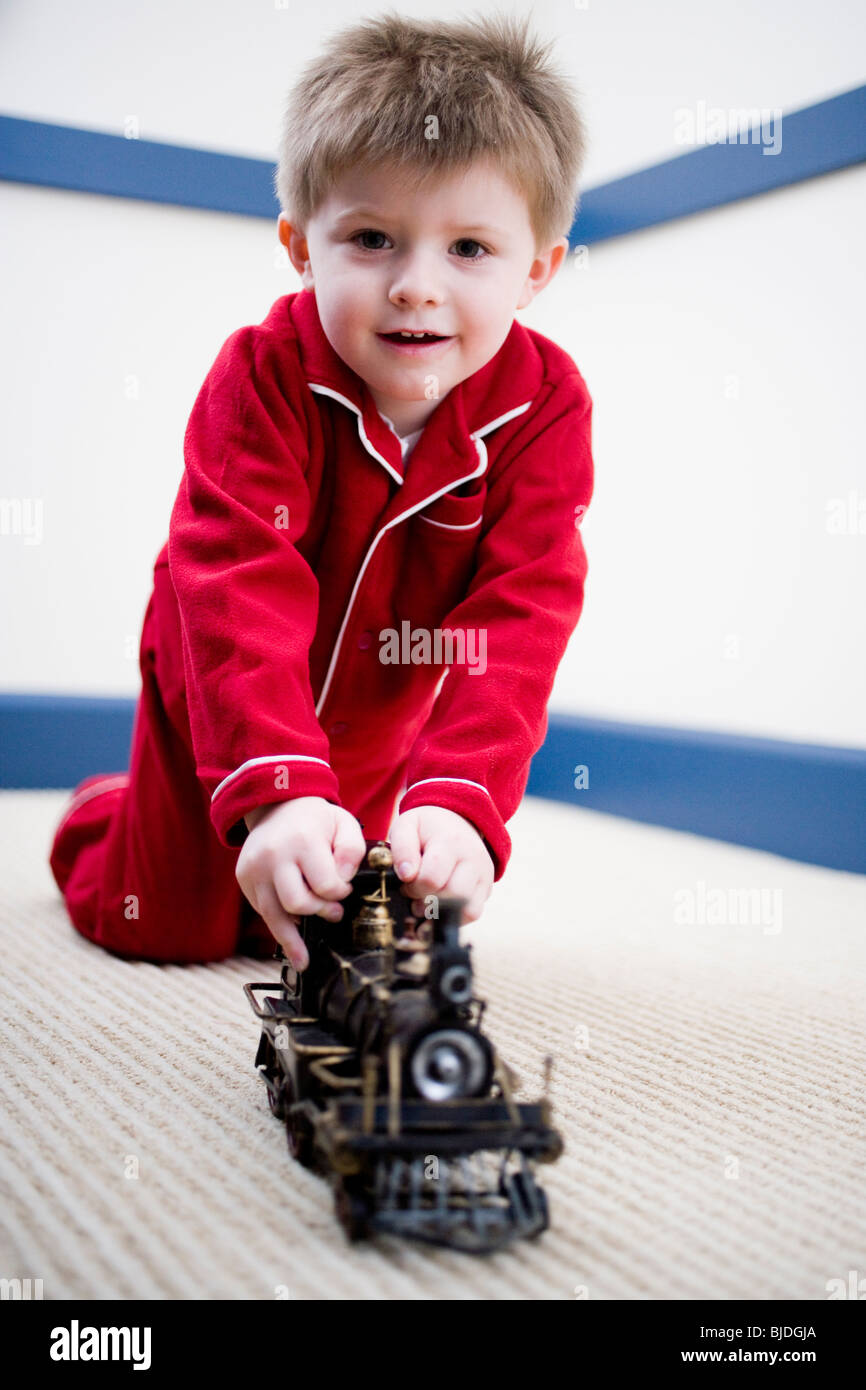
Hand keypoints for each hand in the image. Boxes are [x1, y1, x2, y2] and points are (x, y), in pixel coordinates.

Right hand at [236, 797, 365, 969]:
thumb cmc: (315, 820)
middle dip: (320, 912)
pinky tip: (290, 938)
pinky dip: (278, 924)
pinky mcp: (244, 879)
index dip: (340, 893)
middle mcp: (274, 855)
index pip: (325, 885)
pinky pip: (262, 910)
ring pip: (273, 916)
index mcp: (302, 840)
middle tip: (334, 912)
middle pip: (298, 903)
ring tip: (304, 960)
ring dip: (292, 939)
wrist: (276, 805)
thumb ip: (353, 851)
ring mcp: (254, 868)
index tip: (344, 889)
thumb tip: (343, 881)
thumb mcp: (344, 824)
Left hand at [386, 805, 493, 924]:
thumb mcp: (407, 827)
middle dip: (427, 903)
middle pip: (452, 896)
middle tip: (415, 895)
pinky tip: (440, 907)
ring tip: (427, 903)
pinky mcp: (486, 888)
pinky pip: (473, 913)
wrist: (456, 821)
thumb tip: (407, 875)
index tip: (406, 882)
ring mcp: (484, 874)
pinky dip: (454, 916)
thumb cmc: (427, 828)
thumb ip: (401, 848)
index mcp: (451, 842)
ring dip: (441, 914)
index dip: (413, 887)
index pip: (432, 878)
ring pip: (467, 909)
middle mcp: (473, 859)